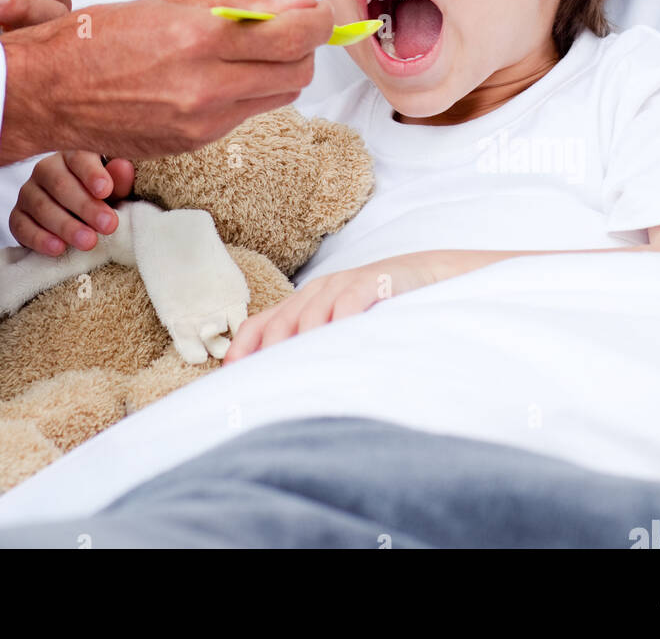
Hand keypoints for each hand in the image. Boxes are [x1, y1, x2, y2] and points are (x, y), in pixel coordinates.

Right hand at [0, 0, 333, 165]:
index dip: (319, 21)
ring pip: (279, 97)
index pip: (294, 35)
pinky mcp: (193, 143)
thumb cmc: (98, 38)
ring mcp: (201, 122)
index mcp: (198, 39)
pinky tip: (216, 76)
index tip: (318, 12)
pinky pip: (245, 115)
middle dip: (303, 47)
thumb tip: (292, 2)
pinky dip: (246, 93)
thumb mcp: (169, 2)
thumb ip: (237, 3)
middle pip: (298, 72)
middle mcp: (205, 86)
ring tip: (249, 51)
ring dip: (279, 71)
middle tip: (287, 28)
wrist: (49, 92)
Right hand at [11, 150, 136, 255]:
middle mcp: (46, 169)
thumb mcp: (115, 190)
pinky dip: (40, 239)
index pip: (78, 158)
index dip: (92, 173)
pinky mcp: (17, 216)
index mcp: (72, 155)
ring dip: (66, 226)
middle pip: (60, 184)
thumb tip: (123, 167)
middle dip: (85, 207)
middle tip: (108, 225)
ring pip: (42, 206)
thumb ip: (119, 180)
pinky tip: (58, 248)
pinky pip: (22, 226)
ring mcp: (28, 192)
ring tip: (88, 242)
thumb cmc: (100, 199)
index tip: (106, 190)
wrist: (77, 221)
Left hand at [224, 251, 491, 363]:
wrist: (428, 274)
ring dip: (301, 343)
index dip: (244, 348)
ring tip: (294, 374)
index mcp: (304, 302)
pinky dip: (339, 321)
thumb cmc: (379, 307)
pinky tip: (337, 340)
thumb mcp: (341, 325)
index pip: (262, 323)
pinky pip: (349, 301)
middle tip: (260, 385)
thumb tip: (285, 385)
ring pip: (311, 315)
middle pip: (282, 322)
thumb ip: (315, 346)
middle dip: (268, 353)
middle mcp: (317, 291)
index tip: (231, 376)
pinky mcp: (374, 282)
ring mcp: (344, 284)